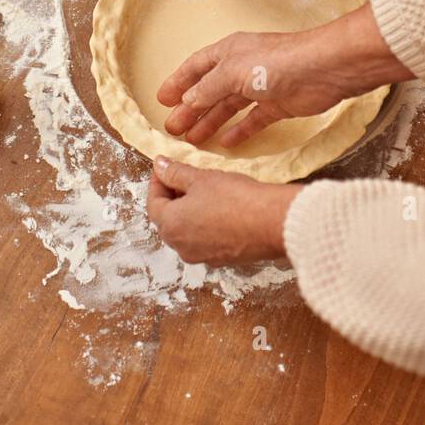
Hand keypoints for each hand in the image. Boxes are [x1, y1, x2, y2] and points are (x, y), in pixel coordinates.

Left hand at [147, 157, 299, 264]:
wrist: (272, 223)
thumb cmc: (235, 199)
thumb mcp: (202, 178)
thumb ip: (176, 172)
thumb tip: (159, 165)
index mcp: (170, 226)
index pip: (153, 203)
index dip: (157, 182)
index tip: (165, 167)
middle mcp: (181, 247)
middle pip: (168, 219)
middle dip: (173, 197)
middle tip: (184, 176)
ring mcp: (201, 256)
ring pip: (187, 230)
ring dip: (190, 211)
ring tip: (205, 191)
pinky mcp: (221, 259)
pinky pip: (205, 239)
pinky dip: (206, 224)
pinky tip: (221, 208)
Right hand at [157, 4, 411, 148]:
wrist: (323, 69)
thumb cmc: (276, 62)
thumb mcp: (233, 73)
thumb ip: (208, 88)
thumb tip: (186, 102)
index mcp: (228, 52)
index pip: (196, 67)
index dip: (178, 82)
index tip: (161, 100)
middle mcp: (242, 68)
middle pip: (209, 90)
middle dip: (190, 109)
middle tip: (172, 128)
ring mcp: (260, 87)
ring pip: (229, 107)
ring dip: (210, 121)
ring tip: (192, 140)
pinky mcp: (278, 104)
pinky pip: (253, 120)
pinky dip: (240, 130)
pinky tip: (226, 143)